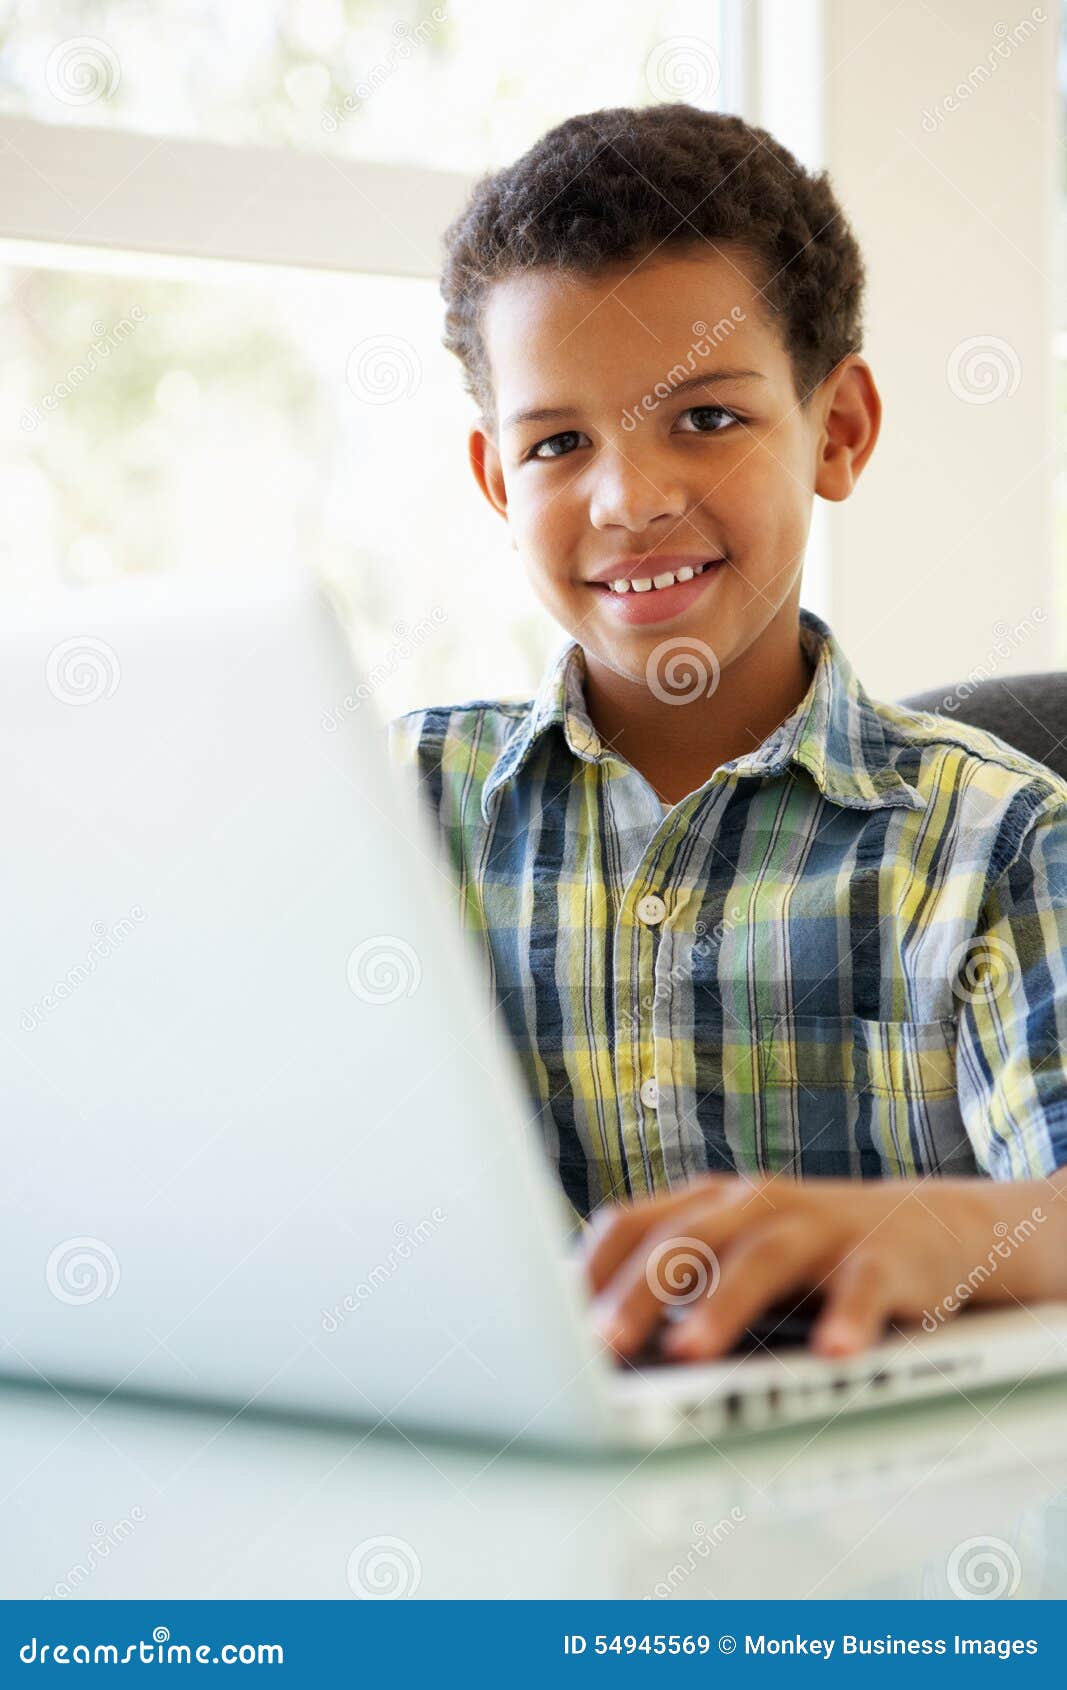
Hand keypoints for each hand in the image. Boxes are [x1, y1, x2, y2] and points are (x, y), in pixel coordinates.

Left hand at [582, 1171, 1038, 1361]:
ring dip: (721, 1308)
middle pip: (685, 1239)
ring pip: (760, 1259)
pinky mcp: (882, 1257)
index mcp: (711, 1205)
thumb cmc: (814, 1256)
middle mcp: (756, 1205)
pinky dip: (847, 1320)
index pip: (634, 1224)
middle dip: (639, 1293)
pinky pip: (861, 1287)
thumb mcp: (738, 1260)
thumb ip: (678, 1290)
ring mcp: (819, 1227)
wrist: (935, 1229)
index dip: (592, 1270)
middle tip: (602, 1345)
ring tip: (687, 1354)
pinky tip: (833, 1353)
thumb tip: (591, 1350)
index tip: (552, 1319)